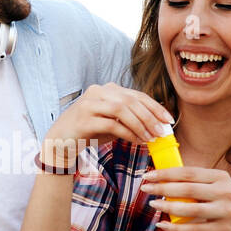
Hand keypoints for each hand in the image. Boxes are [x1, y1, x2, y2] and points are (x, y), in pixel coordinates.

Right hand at [43, 84, 173, 166]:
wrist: (61, 141)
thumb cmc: (91, 131)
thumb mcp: (113, 122)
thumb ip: (131, 119)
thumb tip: (158, 125)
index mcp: (107, 89)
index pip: (136, 95)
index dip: (155, 107)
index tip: (169, 120)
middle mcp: (98, 92)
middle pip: (131, 101)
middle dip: (150, 117)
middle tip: (162, 132)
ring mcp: (89, 104)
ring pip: (122, 110)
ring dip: (140, 124)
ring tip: (150, 138)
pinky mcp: (83, 119)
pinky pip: (111, 124)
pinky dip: (127, 133)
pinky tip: (136, 141)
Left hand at [141, 167, 230, 230]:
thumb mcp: (221, 189)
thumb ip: (199, 185)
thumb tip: (166, 181)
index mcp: (221, 178)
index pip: (189, 172)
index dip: (166, 173)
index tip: (148, 174)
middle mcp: (225, 192)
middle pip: (187, 188)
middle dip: (163, 187)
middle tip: (145, 187)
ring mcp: (225, 211)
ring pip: (190, 209)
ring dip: (168, 207)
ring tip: (153, 205)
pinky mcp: (223, 229)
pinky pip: (195, 229)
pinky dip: (176, 228)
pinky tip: (163, 226)